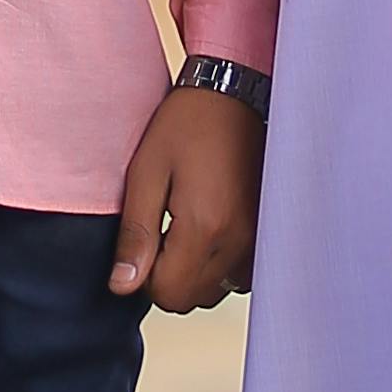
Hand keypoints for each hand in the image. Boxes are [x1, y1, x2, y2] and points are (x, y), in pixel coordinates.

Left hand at [109, 82, 260, 312]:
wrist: (236, 92)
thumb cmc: (188, 124)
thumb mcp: (146, 171)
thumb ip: (135, 233)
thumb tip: (122, 286)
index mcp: (205, 227)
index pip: (168, 295)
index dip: (146, 275)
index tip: (148, 236)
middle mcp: (239, 241)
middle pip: (193, 298)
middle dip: (170, 275)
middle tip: (166, 226)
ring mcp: (259, 239)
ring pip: (217, 290)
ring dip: (197, 271)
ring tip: (189, 224)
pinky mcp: (269, 232)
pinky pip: (241, 275)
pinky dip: (222, 262)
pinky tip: (213, 226)